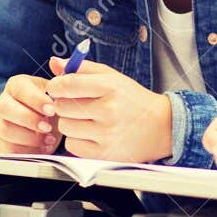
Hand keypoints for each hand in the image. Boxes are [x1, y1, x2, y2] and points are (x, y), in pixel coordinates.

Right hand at [0, 74, 59, 153]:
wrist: (44, 125)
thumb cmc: (51, 105)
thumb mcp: (58, 91)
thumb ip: (61, 77)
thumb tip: (56, 61)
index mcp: (17, 85)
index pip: (20, 89)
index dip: (35, 100)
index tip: (52, 109)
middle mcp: (4, 102)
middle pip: (5, 109)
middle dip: (29, 119)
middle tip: (48, 127)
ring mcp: (0, 122)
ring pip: (5, 129)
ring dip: (28, 137)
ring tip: (48, 140)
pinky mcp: (1, 142)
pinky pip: (6, 148)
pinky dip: (25, 150)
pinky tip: (41, 148)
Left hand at [47, 56, 172, 161]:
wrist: (161, 127)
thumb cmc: (133, 100)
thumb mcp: (113, 77)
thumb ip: (82, 68)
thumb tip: (54, 63)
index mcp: (110, 87)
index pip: (66, 85)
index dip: (56, 85)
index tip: (58, 87)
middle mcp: (108, 110)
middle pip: (61, 107)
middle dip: (65, 104)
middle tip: (79, 104)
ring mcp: (105, 133)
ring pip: (64, 127)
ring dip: (71, 122)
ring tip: (88, 119)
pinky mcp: (103, 153)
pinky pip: (71, 145)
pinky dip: (77, 140)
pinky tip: (91, 134)